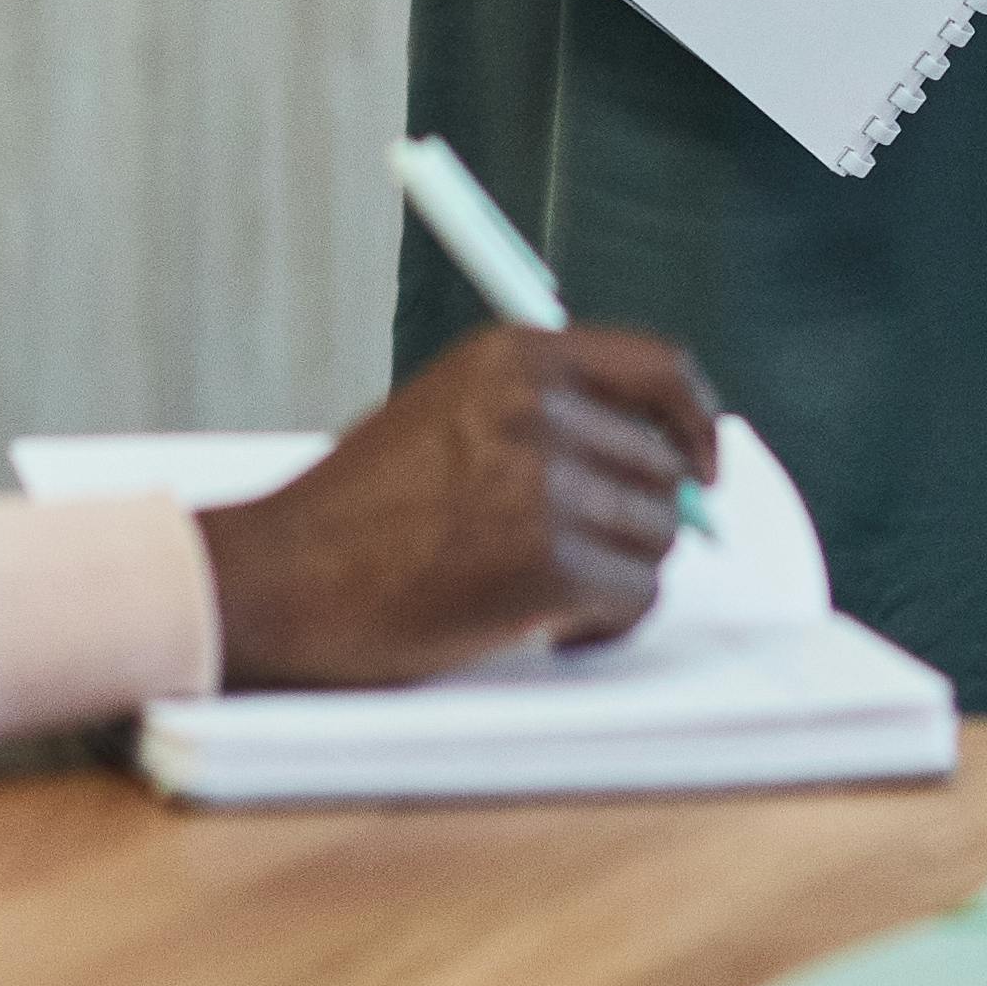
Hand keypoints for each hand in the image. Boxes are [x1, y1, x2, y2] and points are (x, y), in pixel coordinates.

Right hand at [196, 326, 722, 685]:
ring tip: (551, 596)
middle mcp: (535, 407)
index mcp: (513, 357)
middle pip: (664, 466)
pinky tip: (548, 628)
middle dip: (639, 520)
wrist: (281, 580)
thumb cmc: (356, 511)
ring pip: (657, 537)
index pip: (659, 367)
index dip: (696, 420)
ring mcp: (542, 483)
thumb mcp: (450, 413)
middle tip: (580, 559)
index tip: (704, 467)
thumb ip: (546, 416)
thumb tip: (658, 462)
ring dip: (618, 576)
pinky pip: (633, 597)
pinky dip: (606, 625)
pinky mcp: (545, 562)